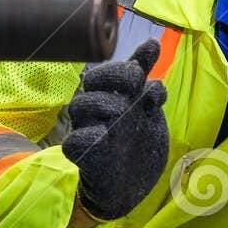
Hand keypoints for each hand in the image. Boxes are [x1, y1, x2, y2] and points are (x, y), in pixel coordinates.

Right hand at [60, 39, 169, 219]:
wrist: (132, 185)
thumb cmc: (138, 143)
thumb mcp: (150, 111)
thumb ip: (148, 83)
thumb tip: (152, 43)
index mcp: (111, 96)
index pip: (107, 71)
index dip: (122, 69)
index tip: (141, 75)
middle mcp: (95, 110)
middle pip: (91, 82)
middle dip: (113, 80)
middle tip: (134, 92)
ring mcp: (86, 130)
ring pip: (80, 106)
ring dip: (104, 105)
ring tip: (123, 117)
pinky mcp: (81, 154)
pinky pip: (75, 141)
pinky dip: (91, 137)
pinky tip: (108, 138)